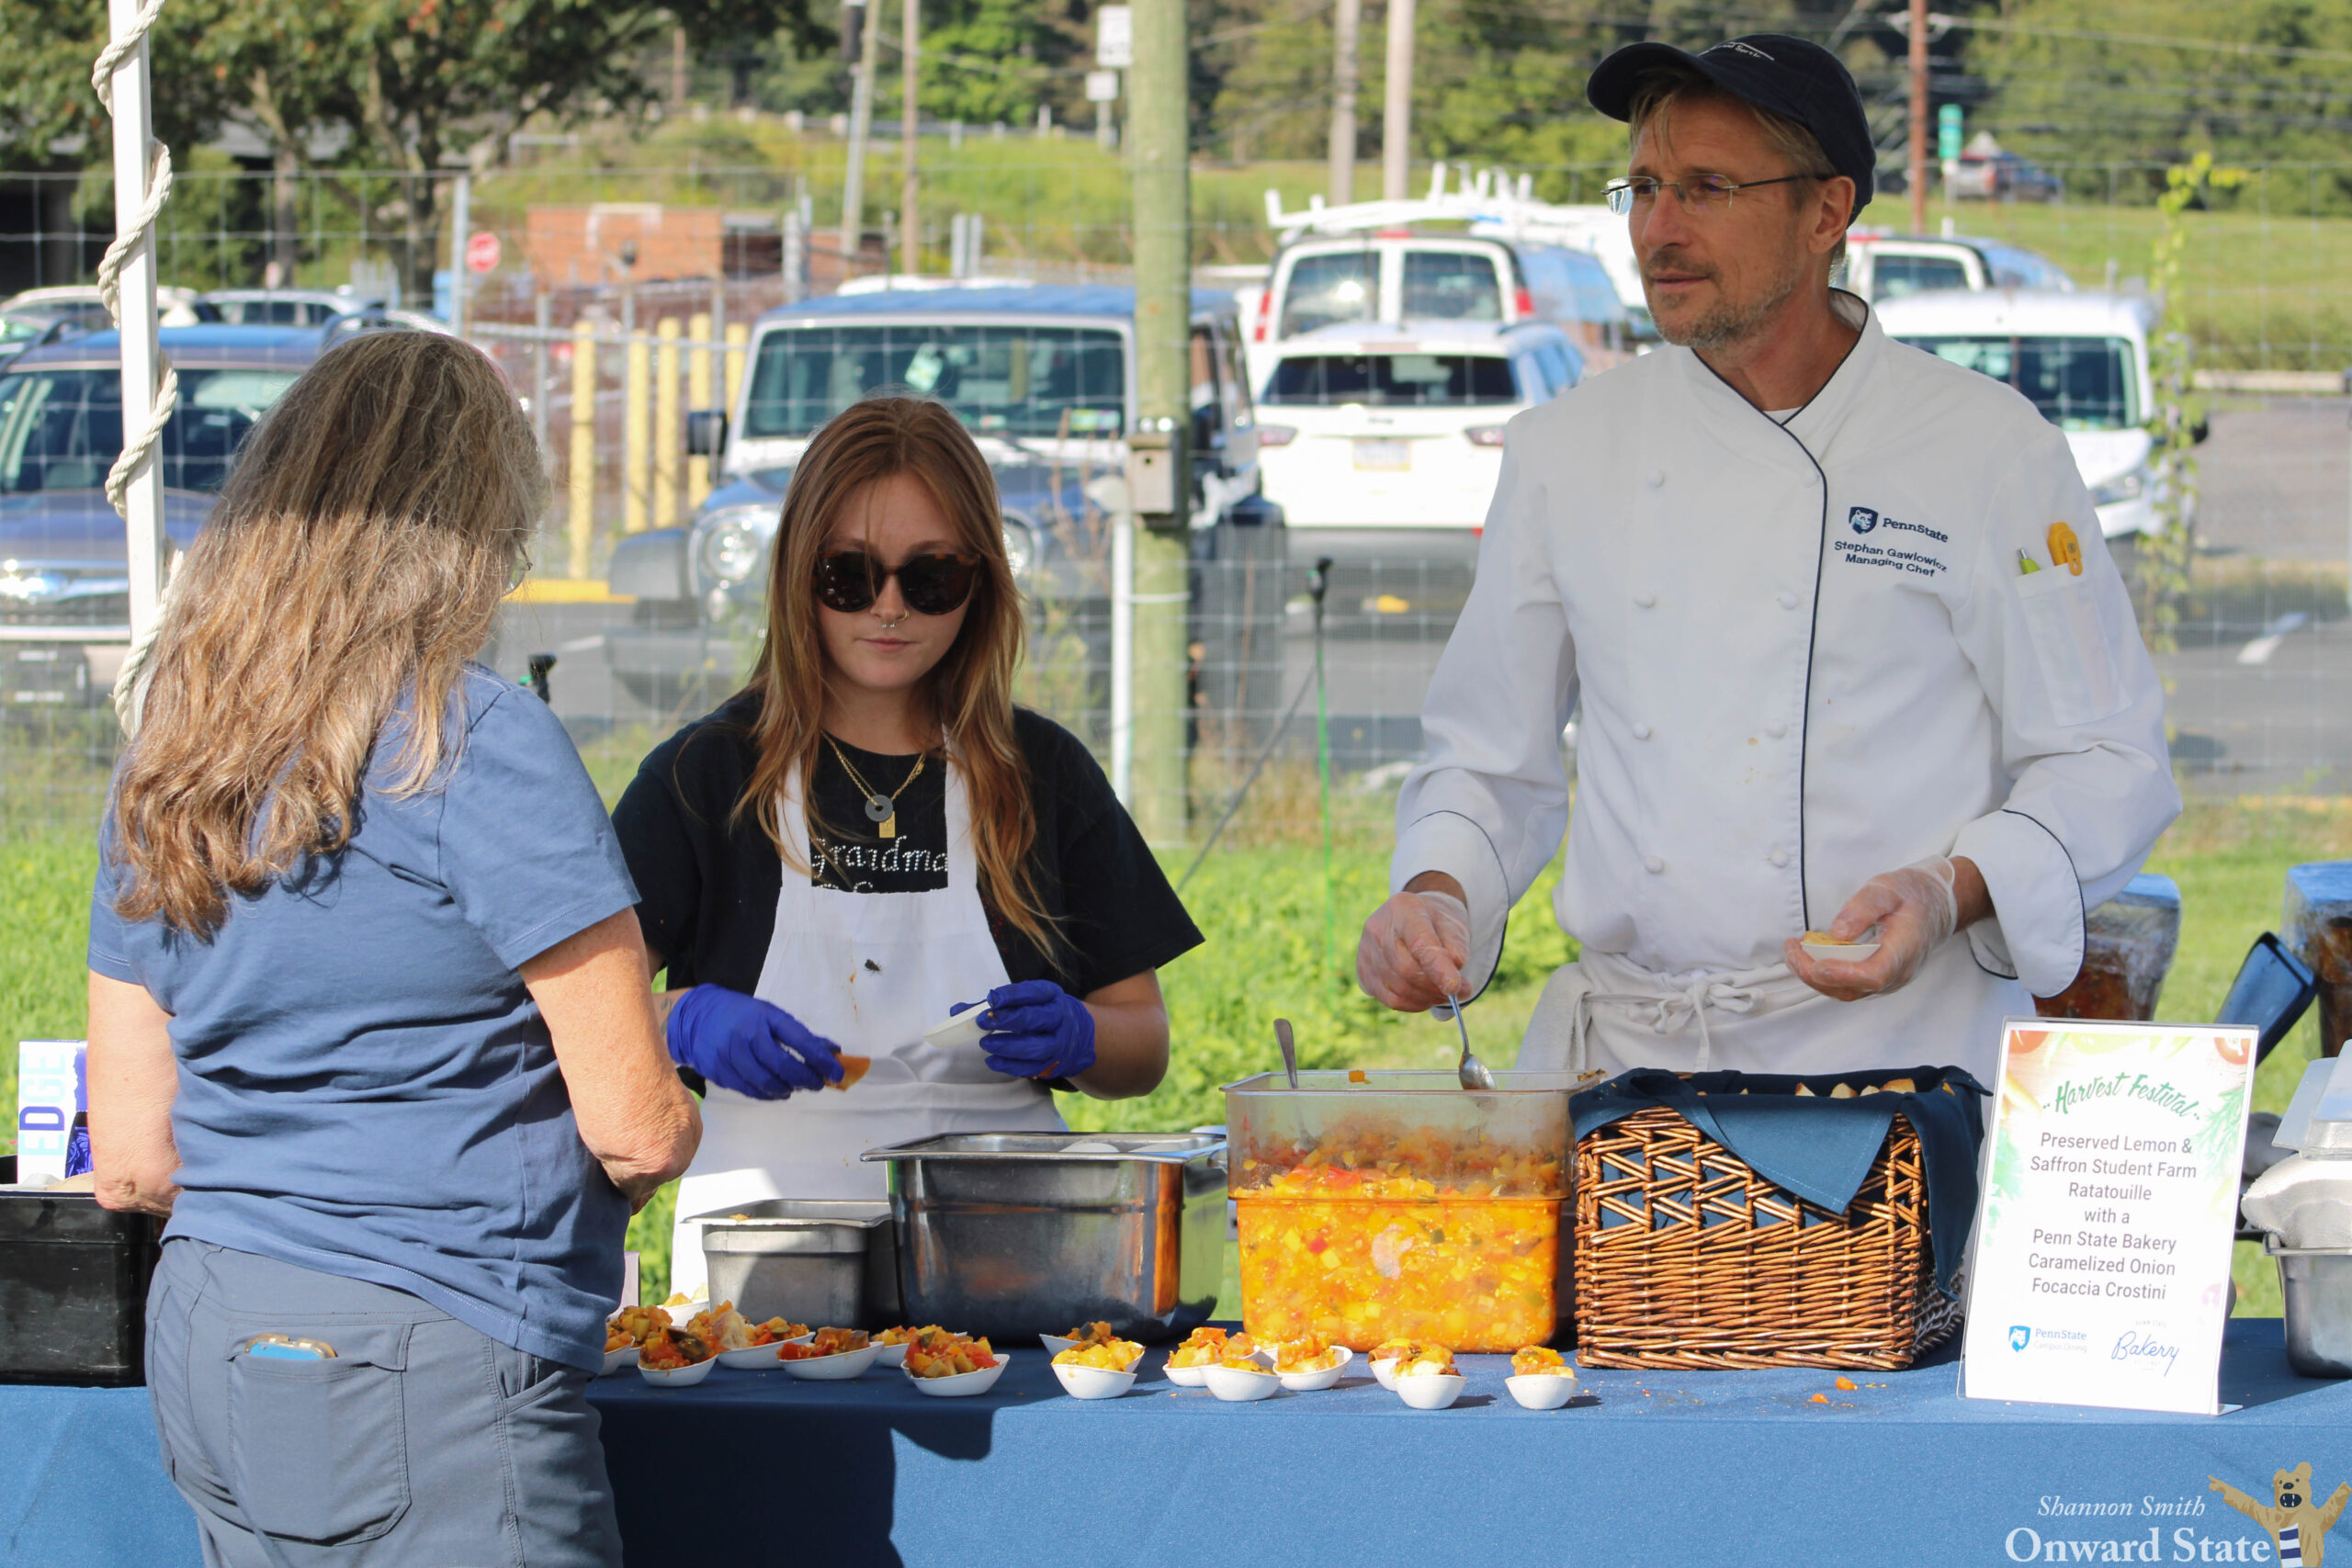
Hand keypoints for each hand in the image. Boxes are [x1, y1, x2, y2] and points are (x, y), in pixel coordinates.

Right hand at [664, 985, 843, 1098]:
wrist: (696, 1017)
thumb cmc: (742, 1015)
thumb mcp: (771, 1015)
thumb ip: (801, 1035)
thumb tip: (834, 1052)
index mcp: (765, 1017)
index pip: (800, 1040)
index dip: (821, 1059)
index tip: (837, 1072)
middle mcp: (747, 1035)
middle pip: (783, 1065)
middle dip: (806, 1078)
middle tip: (816, 1084)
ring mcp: (730, 1055)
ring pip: (766, 1082)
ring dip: (787, 1089)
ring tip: (795, 1087)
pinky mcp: (719, 1071)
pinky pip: (749, 1090)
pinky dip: (768, 1095)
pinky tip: (776, 1091)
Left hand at [965, 980, 1095, 1080]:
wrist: (1076, 1033)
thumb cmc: (1040, 1012)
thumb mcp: (1024, 1000)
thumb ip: (989, 1005)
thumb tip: (956, 1011)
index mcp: (1050, 995)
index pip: (1031, 993)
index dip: (1010, 996)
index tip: (990, 999)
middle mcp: (1058, 1017)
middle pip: (1034, 1019)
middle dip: (1007, 1021)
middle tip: (982, 1023)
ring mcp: (1059, 1042)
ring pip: (1035, 1047)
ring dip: (1007, 1047)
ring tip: (986, 1045)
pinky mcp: (1055, 1062)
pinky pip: (1032, 1068)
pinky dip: (1010, 1066)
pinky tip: (993, 1061)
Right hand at [1356, 888, 1471, 1011]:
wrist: (1412, 918)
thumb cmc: (1436, 922)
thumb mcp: (1453, 925)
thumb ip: (1456, 946)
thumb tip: (1454, 971)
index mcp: (1404, 908)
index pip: (1419, 943)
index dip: (1437, 968)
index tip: (1455, 987)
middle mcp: (1377, 928)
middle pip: (1406, 969)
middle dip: (1435, 987)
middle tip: (1459, 991)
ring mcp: (1366, 950)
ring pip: (1399, 989)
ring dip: (1428, 998)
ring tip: (1446, 993)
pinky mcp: (1363, 972)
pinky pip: (1391, 1000)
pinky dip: (1414, 1004)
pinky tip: (1427, 997)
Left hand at [1784, 857, 1959, 1002]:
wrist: (1938, 904)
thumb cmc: (1913, 895)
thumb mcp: (1887, 888)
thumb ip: (1862, 908)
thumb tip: (1837, 932)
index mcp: (1904, 949)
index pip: (1873, 974)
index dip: (1842, 974)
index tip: (1815, 964)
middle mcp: (1898, 973)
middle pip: (1853, 989)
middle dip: (1815, 975)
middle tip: (1791, 950)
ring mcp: (1889, 979)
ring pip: (1848, 992)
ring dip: (1816, 977)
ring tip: (1793, 951)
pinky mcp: (1880, 978)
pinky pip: (1849, 986)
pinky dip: (1825, 975)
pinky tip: (1809, 955)